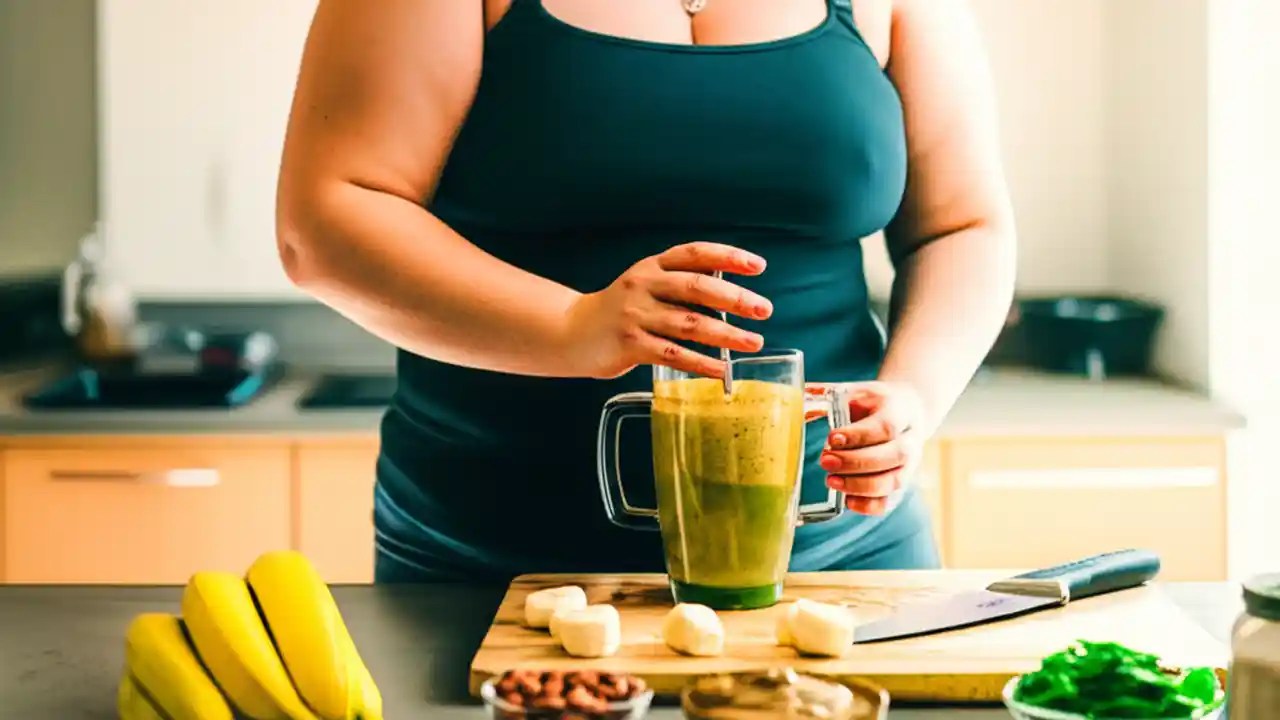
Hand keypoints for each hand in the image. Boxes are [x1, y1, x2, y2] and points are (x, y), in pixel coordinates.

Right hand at [565, 242, 773, 378]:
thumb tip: (733, 295)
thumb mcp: (647, 286)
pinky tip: (722, 369)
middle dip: (736, 298)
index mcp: (653, 266)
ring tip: (754, 342)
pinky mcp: (630, 345)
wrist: (572, 332)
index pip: (696, 253)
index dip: (729, 257)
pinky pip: (673, 354)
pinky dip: (702, 363)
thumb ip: (681, 286)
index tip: (758, 266)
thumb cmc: (621, 310)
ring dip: (727, 335)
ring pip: (690, 323)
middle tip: (764, 309)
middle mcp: (644, 285)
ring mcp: (636, 315)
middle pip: (698, 287)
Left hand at [808, 380, 926, 515]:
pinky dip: (869, 506)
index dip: (859, 435)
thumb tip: (790, 401)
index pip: (885, 426)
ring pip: (893, 481)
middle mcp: (910, 438)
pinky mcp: (900, 483)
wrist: (905, 411)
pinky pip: (890, 501)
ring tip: (831, 481)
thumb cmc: (870, 402)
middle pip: (893, 455)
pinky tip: (847, 502)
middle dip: (857, 462)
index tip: (831, 438)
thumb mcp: (854, 391)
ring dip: (861, 485)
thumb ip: (825, 396)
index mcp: (899, 409)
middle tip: (825, 461)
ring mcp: (909, 464)